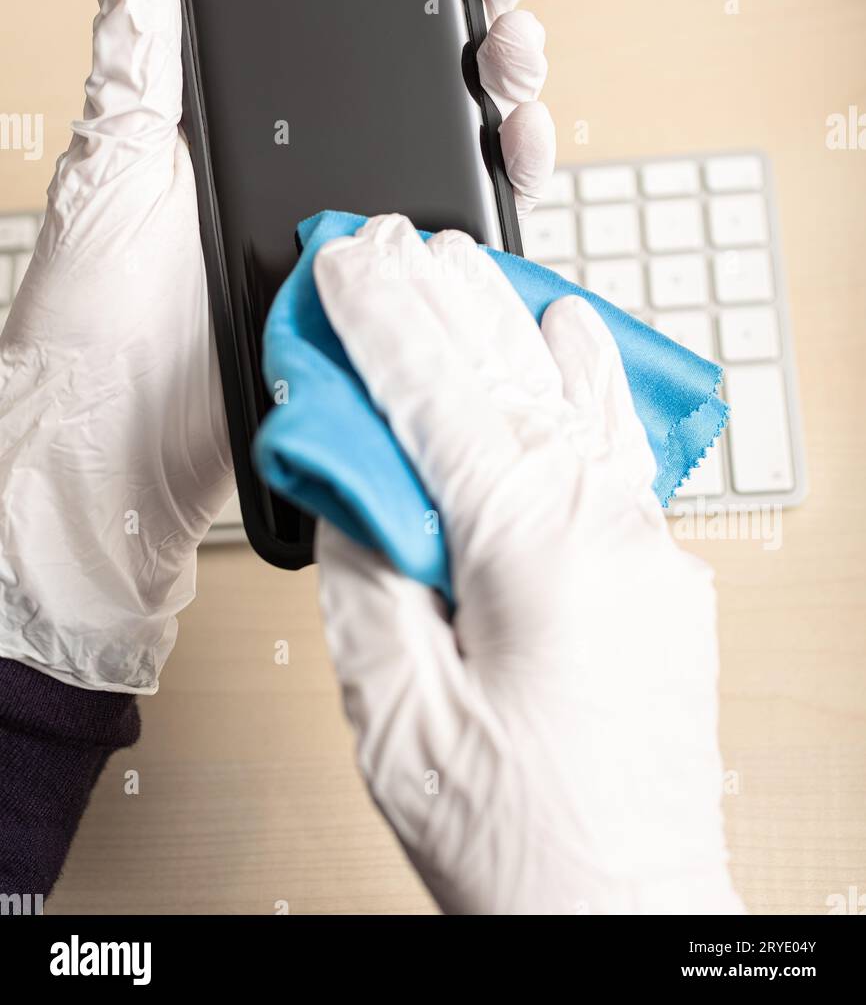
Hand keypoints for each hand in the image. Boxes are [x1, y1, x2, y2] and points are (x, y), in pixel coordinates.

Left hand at [0, 0, 553, 693]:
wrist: (120, 446)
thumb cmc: (98, 311)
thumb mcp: (115, 165)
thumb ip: (141, 59)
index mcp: (247, 115)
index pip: (332, 6)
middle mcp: (310, 158)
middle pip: (419, 59)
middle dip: (481, 2)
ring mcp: (358, 220)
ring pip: (460, 133)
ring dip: (508, 81)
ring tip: (520, 58)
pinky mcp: (393, 285)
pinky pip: (469, 222)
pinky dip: (510, 178)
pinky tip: (524, 146)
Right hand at [314, 214, 744, 915]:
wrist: (629, 916)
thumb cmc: (519, 842)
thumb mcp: (395, 714)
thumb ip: (365, 574)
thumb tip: (352, 479)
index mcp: (533, 545)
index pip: (438, 388)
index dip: (379, 313)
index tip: (342, 256)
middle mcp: (607, 523)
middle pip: (511, 367)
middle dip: (441, 292)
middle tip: (389, 236)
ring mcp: (647, 542)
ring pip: (575, 390)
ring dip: (510, 318)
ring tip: (466, 263)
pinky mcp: (661, 570)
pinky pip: (620, 441)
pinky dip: (585, 376)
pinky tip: (571, 336)